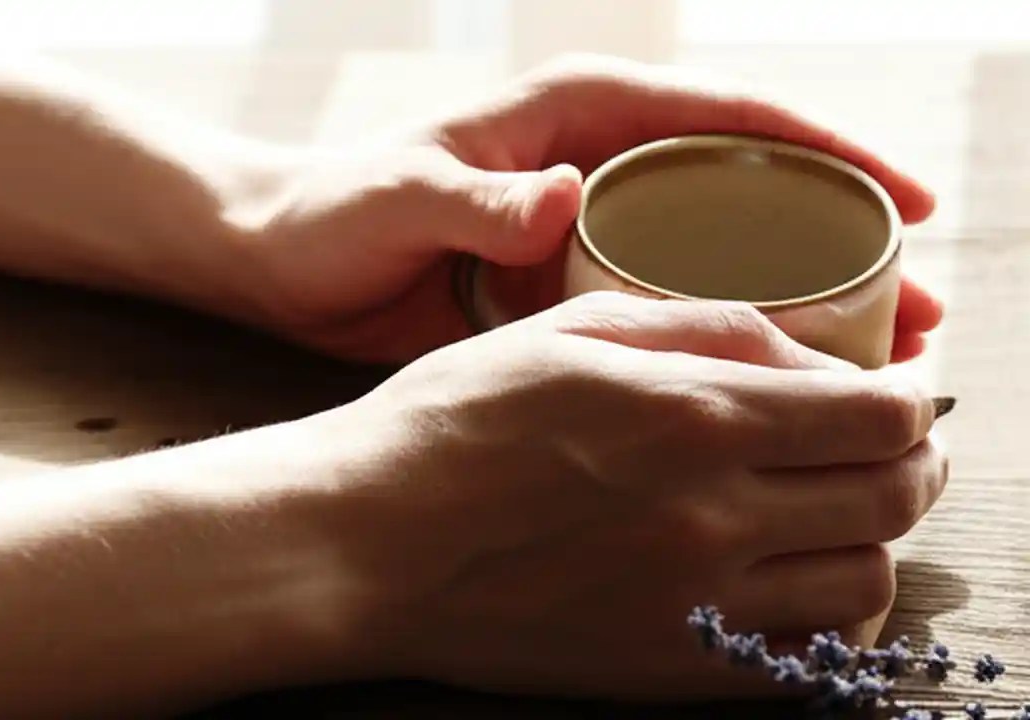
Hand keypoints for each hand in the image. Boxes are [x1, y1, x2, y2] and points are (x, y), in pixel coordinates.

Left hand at [236, 55, 941, 363]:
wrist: (278, 264)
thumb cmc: (327, 213)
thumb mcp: (396, 196)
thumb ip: (472, 200)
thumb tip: (559, 200)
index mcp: (574, 114)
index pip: (726, 116)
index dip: (827, 149)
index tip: (906, 196)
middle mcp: (596, 164)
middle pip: (748, 192)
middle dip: (839, 241)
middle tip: (917, 308)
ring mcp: (587, 231)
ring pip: (720, 258)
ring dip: (797, 304)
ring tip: (874, 360)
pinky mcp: (568, 290)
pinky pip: (666, 312)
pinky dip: (722, 347)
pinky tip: (766, 395)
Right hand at [324, 291, 945, 699]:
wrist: (365, 541)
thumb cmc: (449, 423)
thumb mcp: (567, 330)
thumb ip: (706, 327)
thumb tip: (813, 357)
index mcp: (691, 412)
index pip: (878, 413)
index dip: (910, 397)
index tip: (899, 391)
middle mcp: (712, 513)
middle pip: (892, 494)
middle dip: (913, 459)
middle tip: (889, 444)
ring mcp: (695, 603)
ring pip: (866, 579)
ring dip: (872, 536)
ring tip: (836, 511)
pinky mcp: (668, 669)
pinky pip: (804, 655)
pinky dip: (826, 615)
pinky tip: (791, 579)